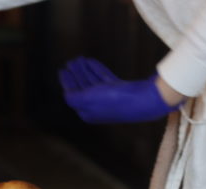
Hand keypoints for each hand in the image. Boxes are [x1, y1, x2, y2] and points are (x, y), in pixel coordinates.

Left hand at [59, 57, 181, 123]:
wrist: (142, 99)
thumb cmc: (113, 100)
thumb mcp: (87, 99)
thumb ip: (73, 97)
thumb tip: (67, 94)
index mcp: (88, 112)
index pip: (73, 96)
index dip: (67, 82)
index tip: (62, 69)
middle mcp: (97, 107)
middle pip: (83, 89)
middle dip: (76, 75)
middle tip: (71, 61)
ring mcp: (109, 99)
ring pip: (93, 83)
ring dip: (85, 70)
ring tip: (79, 59)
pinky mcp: (120, 91)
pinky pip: (104, 79)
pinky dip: (97, 70)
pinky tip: (91, 62)